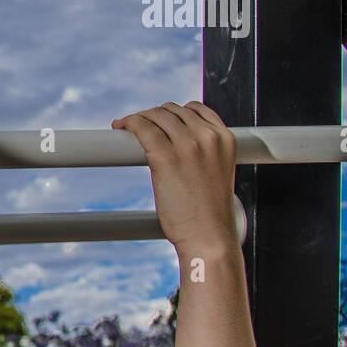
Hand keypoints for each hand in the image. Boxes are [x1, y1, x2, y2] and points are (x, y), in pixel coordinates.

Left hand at [111, 101, 238, 258]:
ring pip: (155, 116)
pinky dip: (129, 122)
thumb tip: (174, 143)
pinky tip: (120, 127)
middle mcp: (209, 137)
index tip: (158, 120)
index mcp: (225, 139)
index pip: (196, 109)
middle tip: (139, 127)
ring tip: (127, 127)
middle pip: (172, 110)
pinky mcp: (166, 157)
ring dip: (138, 118)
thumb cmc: (208, 214)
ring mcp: (188, 145)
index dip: (173, 113)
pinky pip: (142, 127)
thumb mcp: (215, 173)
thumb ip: (203, 153)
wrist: (209, 237)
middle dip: (152, 115)